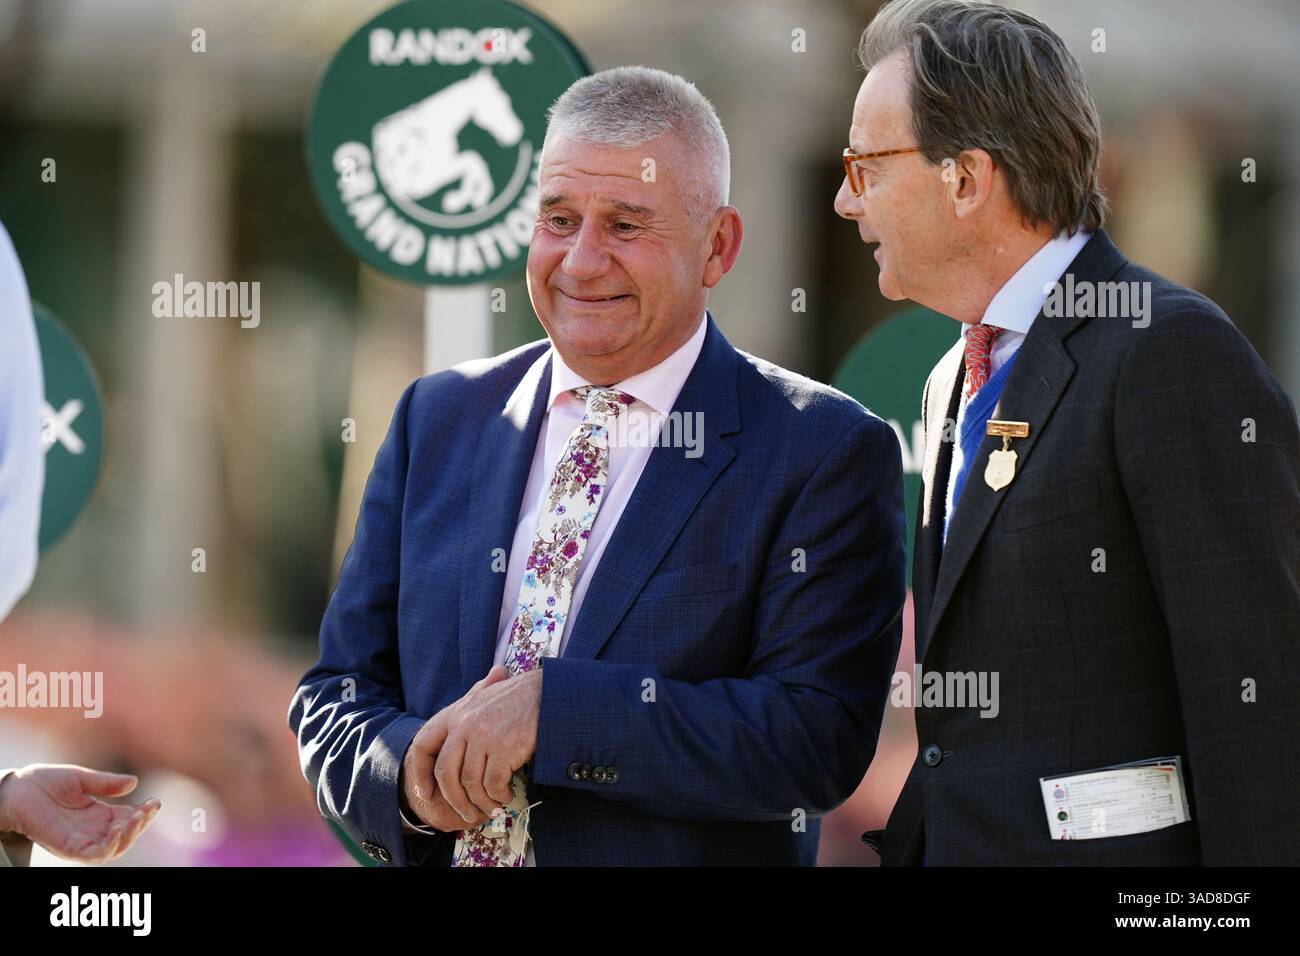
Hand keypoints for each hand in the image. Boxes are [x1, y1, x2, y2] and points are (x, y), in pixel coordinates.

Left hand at [0, 764, 160, 863]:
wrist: (14, 790)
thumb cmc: (42, 783)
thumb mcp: (80, 779)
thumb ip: (106, 783)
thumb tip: (135, 782)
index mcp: (98, 814)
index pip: (128, 818)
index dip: (145, 813)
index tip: (156, 802)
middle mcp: (92, 830)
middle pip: (126, 836)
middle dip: (142, 824)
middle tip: (149, 809)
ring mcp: (81, 840)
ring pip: (115, 849)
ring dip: (130, 836)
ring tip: (136, 818)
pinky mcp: (68, 848)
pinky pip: (94, 855)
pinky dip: (109, 847)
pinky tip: (116, 830)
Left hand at [431, 666, 542, 823]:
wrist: (546, 691)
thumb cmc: (516, 697)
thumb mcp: (483, 697)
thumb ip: (462, 716)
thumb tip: (448, 742)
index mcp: (454, 714)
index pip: (422, 746)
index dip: (420, 773)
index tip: (427, 792)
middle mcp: (464, 725)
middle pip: (445, 773)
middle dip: (454, 800)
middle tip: (465, 814)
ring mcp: (483, 736)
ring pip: (470, 783)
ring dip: (480, 802)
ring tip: (492, 808)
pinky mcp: (504, 748)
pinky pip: (493, 784)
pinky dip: (498, 796)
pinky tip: (506, 795)